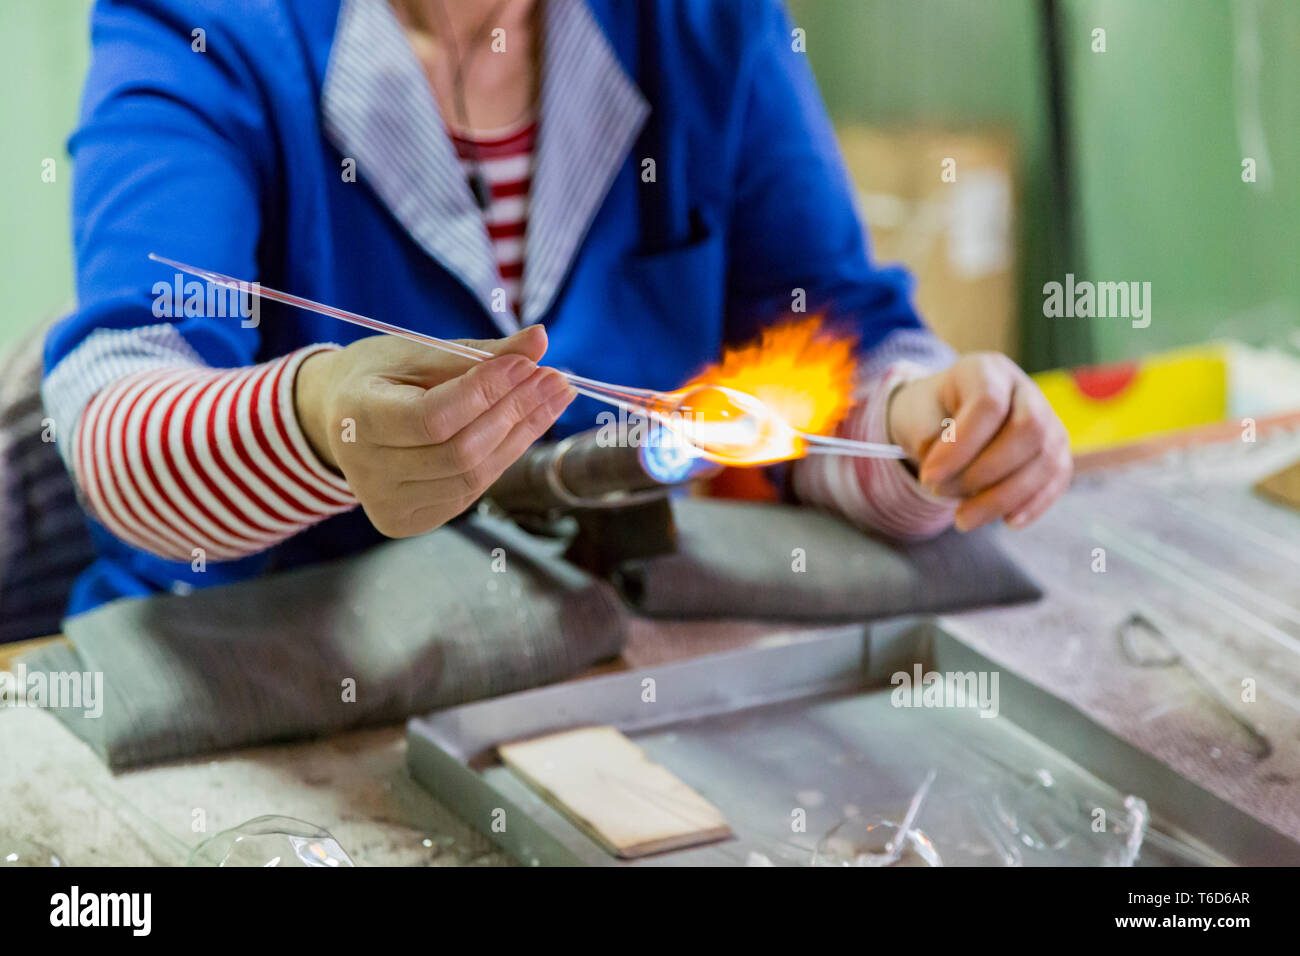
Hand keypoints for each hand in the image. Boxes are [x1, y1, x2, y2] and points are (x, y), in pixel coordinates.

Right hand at [294, 324, 574, 537]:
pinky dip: (506, 454)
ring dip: (522, 434)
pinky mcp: (410, 522)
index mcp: (356, 420)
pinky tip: (527, 424)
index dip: (485, 393)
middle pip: (460, 453)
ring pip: (474, 476)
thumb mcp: (417, 352)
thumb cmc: (379, 376)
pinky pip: (472, 491)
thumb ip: (477, 354)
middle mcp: (366, 473)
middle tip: (556, 379)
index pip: (432, 418)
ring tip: (553, 397)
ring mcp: (388, 505)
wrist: (336, 419)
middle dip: (516, 412)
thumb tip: (539, 339)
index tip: (527, 364)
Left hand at [885, 352, 1071, 530]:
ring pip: (1046, 459)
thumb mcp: (915, 417)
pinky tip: (1006, 521)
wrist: (946, 416)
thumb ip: (927, 441)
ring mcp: (1048, 418)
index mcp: (987, 370)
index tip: (929, 476)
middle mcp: (1025, 390)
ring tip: (963, 519)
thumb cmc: (929, 414)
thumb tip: (947, 474)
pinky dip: (1033, 504)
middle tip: (940, 493)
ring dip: (1004, 497)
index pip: (988, 404)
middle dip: (984, 473)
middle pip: (1028, 430)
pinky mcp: (1057, 449)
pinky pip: (1057, 478)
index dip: (960, 446)